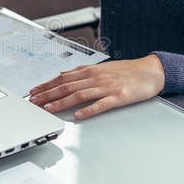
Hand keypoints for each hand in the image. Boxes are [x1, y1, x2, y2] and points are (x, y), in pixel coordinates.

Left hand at [28, 55, 165, 119]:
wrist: (150, 70)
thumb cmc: (126, 71)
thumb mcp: (101, 68)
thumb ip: (82, 72)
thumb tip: (64, 74)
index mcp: (90, 71)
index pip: (62, 78)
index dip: (46, 85)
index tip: (32, 92)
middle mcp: (95, 78)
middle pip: (66, 86)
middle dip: (47, 95)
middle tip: (33, 102)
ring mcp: (107, 87)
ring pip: (79, 94)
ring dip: (62, 102)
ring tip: (48, 109)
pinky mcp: (119, 97)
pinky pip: (101, 104)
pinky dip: (89, 110)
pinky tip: (79, 115)